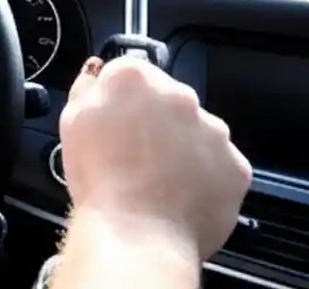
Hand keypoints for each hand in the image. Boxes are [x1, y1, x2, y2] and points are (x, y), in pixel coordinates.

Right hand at [59, 56, 251, 262]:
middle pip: (168, 100)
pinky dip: (204, 176)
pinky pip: (219, 165)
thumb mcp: (72, 124)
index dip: (120, 100)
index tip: (115, 123)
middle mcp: (180, 96)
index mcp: (135, 79)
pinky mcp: (236, 164)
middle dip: (156, 121)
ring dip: (182, 147)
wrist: (135, 235)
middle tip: (135, 157)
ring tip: (158, 181)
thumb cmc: (99, 182)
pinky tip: (180, 195)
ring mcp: (214, 130)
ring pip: (197, 132)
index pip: (131, 73)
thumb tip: (98, 73)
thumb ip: (87, 88)